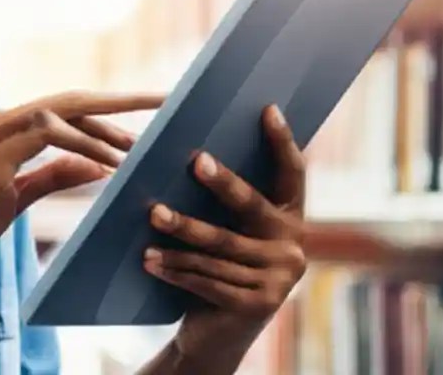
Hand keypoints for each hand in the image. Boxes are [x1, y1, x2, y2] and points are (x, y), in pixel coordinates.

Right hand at [0, 90, 162, 278]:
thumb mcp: (13, 198)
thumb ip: (52, 176)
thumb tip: (97, 164)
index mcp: (2, 129)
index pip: (64, 111)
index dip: (107, 110)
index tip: (147, 112)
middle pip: (70, 99)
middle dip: (119, 100)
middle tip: (165, 100)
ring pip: (60, 110)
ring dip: (105, 126)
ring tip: (140, 145)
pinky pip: (46, 136)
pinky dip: (82, 146)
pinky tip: (110, 163)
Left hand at [143, 105, 306, 369]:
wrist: (217, 332)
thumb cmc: (217, 266)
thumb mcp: (229, 232)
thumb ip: (225, 202)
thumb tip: (190, 153)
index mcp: (291, 218)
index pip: (292, 173)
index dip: (282, 142)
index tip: (267, 109)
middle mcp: (293, 246)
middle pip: (251, 206)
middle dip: (222, 182)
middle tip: (195, 160)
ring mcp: (279, 278)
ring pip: (220, 247)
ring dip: (182, 230)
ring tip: (154, 214)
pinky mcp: (257, 305)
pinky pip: (208, 280)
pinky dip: (175, 268)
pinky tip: (149, 258)